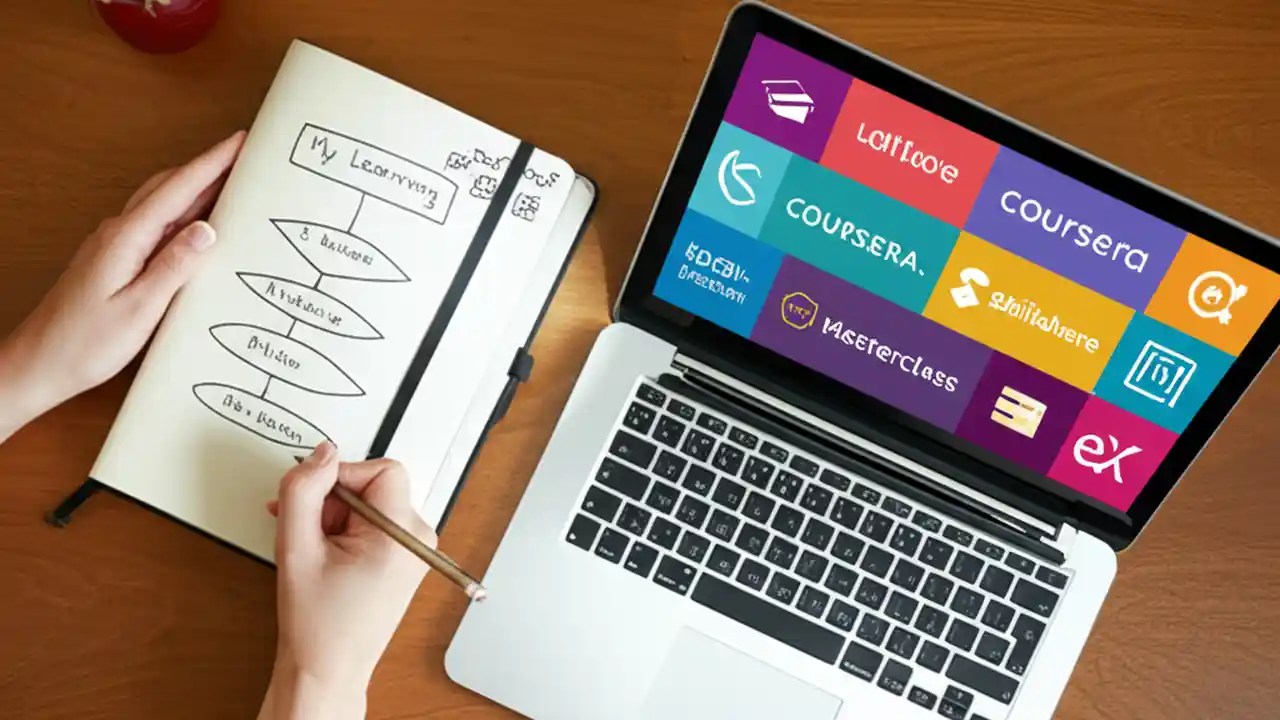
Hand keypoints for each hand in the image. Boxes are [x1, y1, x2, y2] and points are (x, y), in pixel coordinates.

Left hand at [0, 131, 244, 441]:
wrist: (39, 364)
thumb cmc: (86, 345)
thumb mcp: (139, 310)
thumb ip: (174, 267)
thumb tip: (208, 229)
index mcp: (125, 239)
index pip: (177, 190)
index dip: (212, 163)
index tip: (241, 141)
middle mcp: (118, 233)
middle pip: (168, 187)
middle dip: (208, 167)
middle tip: (246, 157)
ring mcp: (114, 244)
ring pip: (161, 203)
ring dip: (196, 188)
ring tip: (234, 182)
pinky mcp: (115, 259)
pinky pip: (155, 224)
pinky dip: (183, 213)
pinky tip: (201, 224)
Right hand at [258, 443, 434, 719]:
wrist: (327, 670)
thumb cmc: (317, 624)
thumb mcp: (296, 548)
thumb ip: (303, 490)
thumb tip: (323, 453)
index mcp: (402, 536)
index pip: (383, 469)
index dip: (342, 476)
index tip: (313, 502)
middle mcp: (418, 538)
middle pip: (374, 485)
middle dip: (333, 500)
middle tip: (307, 533)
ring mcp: (413, 549)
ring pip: (370, 503)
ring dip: (334, 516)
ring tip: (314, 549)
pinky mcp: (403, 557)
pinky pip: (373, 523)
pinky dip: (344, 530)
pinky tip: (324, 553)